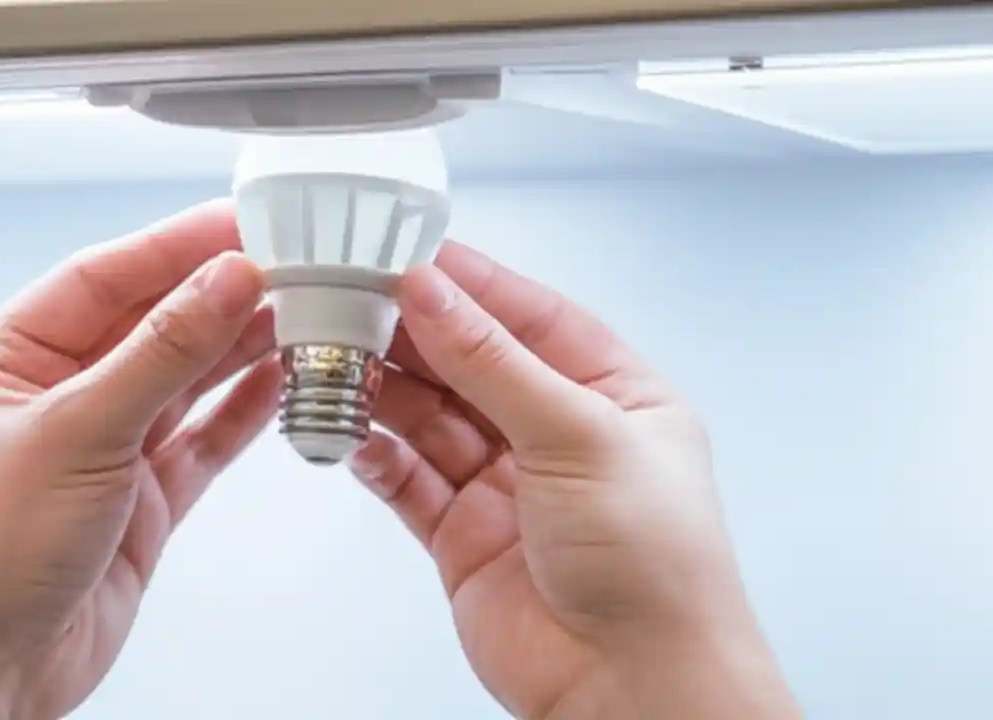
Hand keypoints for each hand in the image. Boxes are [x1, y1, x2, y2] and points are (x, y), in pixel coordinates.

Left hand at [0, 202, 279, 719]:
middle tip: (289, 265)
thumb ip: (160, 354)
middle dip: (218, 294)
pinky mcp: (141, 498)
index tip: (240, 225)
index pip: (104, 278)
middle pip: (152, 324)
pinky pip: (202, 440)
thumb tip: (222, 282)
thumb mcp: (77, 433)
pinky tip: (280, 381)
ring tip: (301, 312)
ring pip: (185, 380)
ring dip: (241, 348)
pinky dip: (242, 411)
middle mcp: (57, 396)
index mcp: (9, 358)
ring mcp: (104, 448)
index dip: (175, 246)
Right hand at [347, 243, 798, 718]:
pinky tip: (351, 435)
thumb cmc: (657, 567)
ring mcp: (507, 484)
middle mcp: (556, 432)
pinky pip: (407, 480)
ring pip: (428, 417)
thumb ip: (495, 362)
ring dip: (382, 389)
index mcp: (611, 392)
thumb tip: (435, 293)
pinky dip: (375, 456)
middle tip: (348, 299)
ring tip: (335, 360)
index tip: (403, 254)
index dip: (466, 281)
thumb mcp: (580, 436)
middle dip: (411, 332)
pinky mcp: (464, 534)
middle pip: (468, 361)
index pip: (527, 315)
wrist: (635, 690)